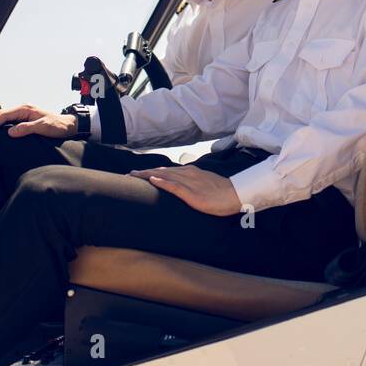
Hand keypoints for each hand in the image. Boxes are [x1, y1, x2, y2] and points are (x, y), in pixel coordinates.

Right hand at [0, 104, 75, 138]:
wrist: (68, 126)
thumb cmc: (57, 126)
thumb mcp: (43, 127)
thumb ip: (26, 129)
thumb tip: (9, 132)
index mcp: (25, 109)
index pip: (4, 115)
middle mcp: (22, 109)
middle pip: (0, 114)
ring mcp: (22, 113)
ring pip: (1, 116)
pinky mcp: (23, 119)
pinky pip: (6, 120)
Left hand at [127, 165, 242, 215]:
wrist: (236, 194)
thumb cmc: (222, 192)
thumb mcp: (204, 185)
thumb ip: (192, 185)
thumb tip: (180, 189)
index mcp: (190, 172)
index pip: (167, 171)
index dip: (151, 172)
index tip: (138, 174)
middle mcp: (188, 174)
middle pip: (162, 171)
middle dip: (144, 173)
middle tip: (129, 175)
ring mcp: (190, 183)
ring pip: (165, 176)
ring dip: (148, 175)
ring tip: (134, 176)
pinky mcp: (193, 193)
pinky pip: (175, 186)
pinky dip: (163, 182)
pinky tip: (152, 180)